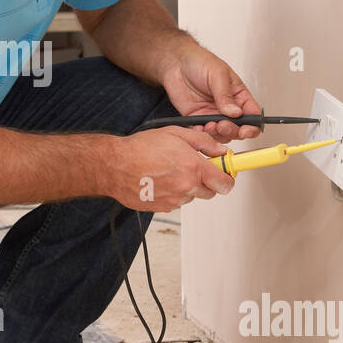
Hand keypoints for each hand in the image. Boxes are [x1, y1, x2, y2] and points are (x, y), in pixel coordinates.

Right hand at [102, 127, 234, 212]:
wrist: (114, 165)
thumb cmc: (140, 148)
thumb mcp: (175, 134)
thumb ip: (202, 142)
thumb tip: (219, 149)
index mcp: (193, 168)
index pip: (225, 183)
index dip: (228, 178)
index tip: (226, 173)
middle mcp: (186, 187)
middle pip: (210, 192)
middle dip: (206, 181)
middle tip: (193, 168)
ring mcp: (174, 200)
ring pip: (191, 196)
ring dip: (186, 186)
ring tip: (168, 171)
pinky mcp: (162, 208)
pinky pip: (175, 202)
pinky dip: (171, 193)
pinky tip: (159, 180)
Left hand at [160, 47, 263, 143]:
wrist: (176, 62)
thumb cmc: (199, 61)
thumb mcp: (217, 74)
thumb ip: (225, 95)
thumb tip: (236, 113)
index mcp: (238, 95)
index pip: (252, 115)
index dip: (252, 126)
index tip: (244, 130)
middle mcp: (227, 107)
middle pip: (238, 129)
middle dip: (232, 131)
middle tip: (222, 125)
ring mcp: (212, 113)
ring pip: (221, 134)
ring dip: (217, 134)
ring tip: (209, 125)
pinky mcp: (197, 118)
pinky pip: (203, 132)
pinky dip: (201, 134)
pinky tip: (198, 126)